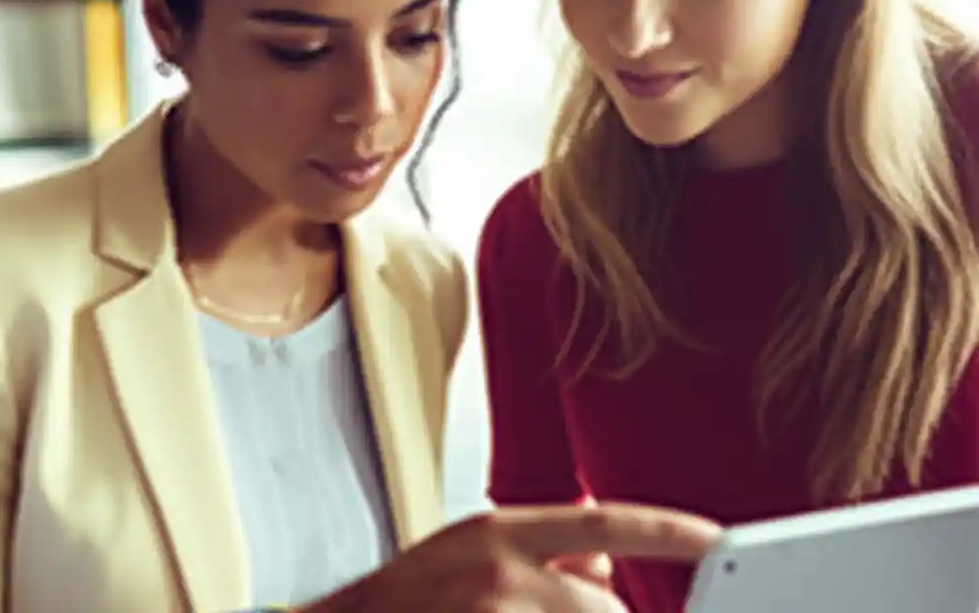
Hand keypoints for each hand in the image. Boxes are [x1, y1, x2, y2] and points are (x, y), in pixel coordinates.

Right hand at [298, 503, 720, 612]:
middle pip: (607, 605)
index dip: (669, 531)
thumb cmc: (406, 600)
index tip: (719, 541)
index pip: (606, 522)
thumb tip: (608, 563)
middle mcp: (501, 573)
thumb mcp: (468, 554)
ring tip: (516, 612)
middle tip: (555, 611)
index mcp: (500, 533)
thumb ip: (547, 552)